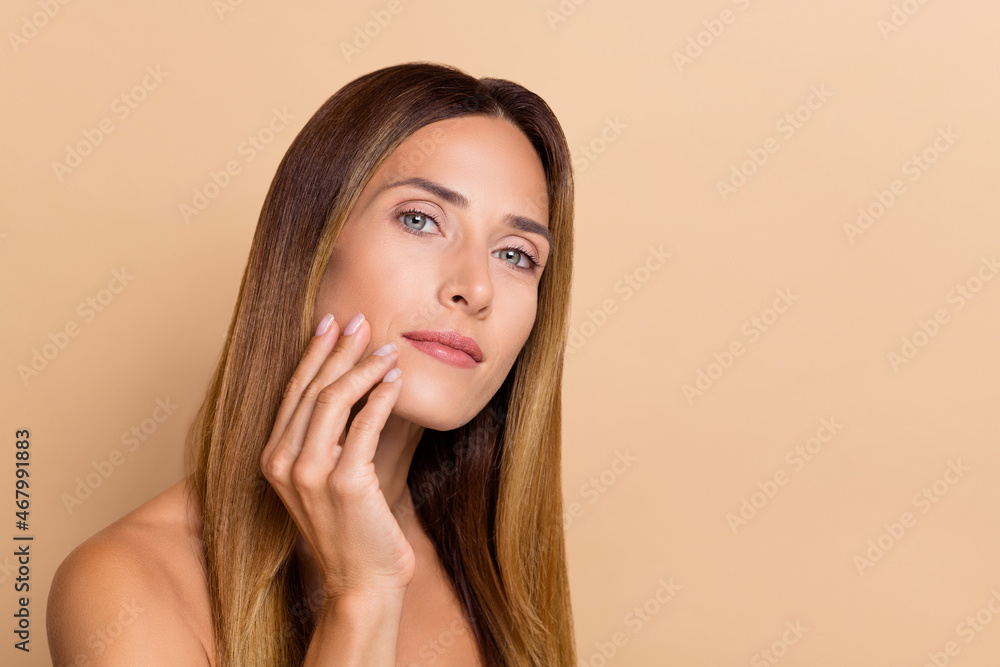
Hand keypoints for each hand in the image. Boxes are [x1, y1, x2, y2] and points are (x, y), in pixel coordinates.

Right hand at [260, 312, 414, 602]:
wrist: (362, 583)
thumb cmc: (354, 529)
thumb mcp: (335, 476)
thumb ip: (338, 435)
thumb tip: (366, 382)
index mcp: (273, 459)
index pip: (293, 392)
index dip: (313, 354)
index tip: (332, 324)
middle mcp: (282, 463)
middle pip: (311, 389)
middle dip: (338, 350)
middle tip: (362, 321)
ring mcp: (309, 473)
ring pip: (332, 400)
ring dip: (363, 368)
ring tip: (388, 351)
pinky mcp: (343, 482)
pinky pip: (364, 425)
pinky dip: (381, 397)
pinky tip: (395, 382)